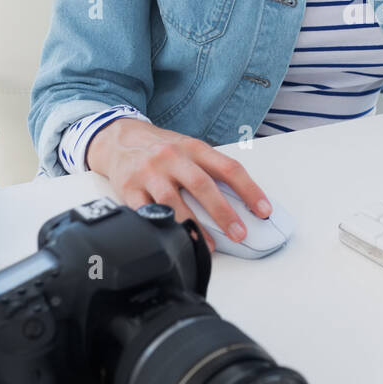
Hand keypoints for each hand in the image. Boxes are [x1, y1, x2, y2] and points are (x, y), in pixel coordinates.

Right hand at [86, 119, 272, 254]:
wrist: (118, 139)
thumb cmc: (161, 148)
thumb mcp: (188, 149)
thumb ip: (211, 170)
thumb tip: (241, 203)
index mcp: (194, 148)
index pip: (229, 168)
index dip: (249, 190)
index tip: (264, 211)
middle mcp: (172, 158)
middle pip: (202, 185)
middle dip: (224, 212)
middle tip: (239, 233)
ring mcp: (149, 173)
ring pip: (173, 202)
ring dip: (193, 226)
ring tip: (209, 245)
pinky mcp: (129, 189)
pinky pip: (145, 212)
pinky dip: (161, 227)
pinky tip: (172, 239)